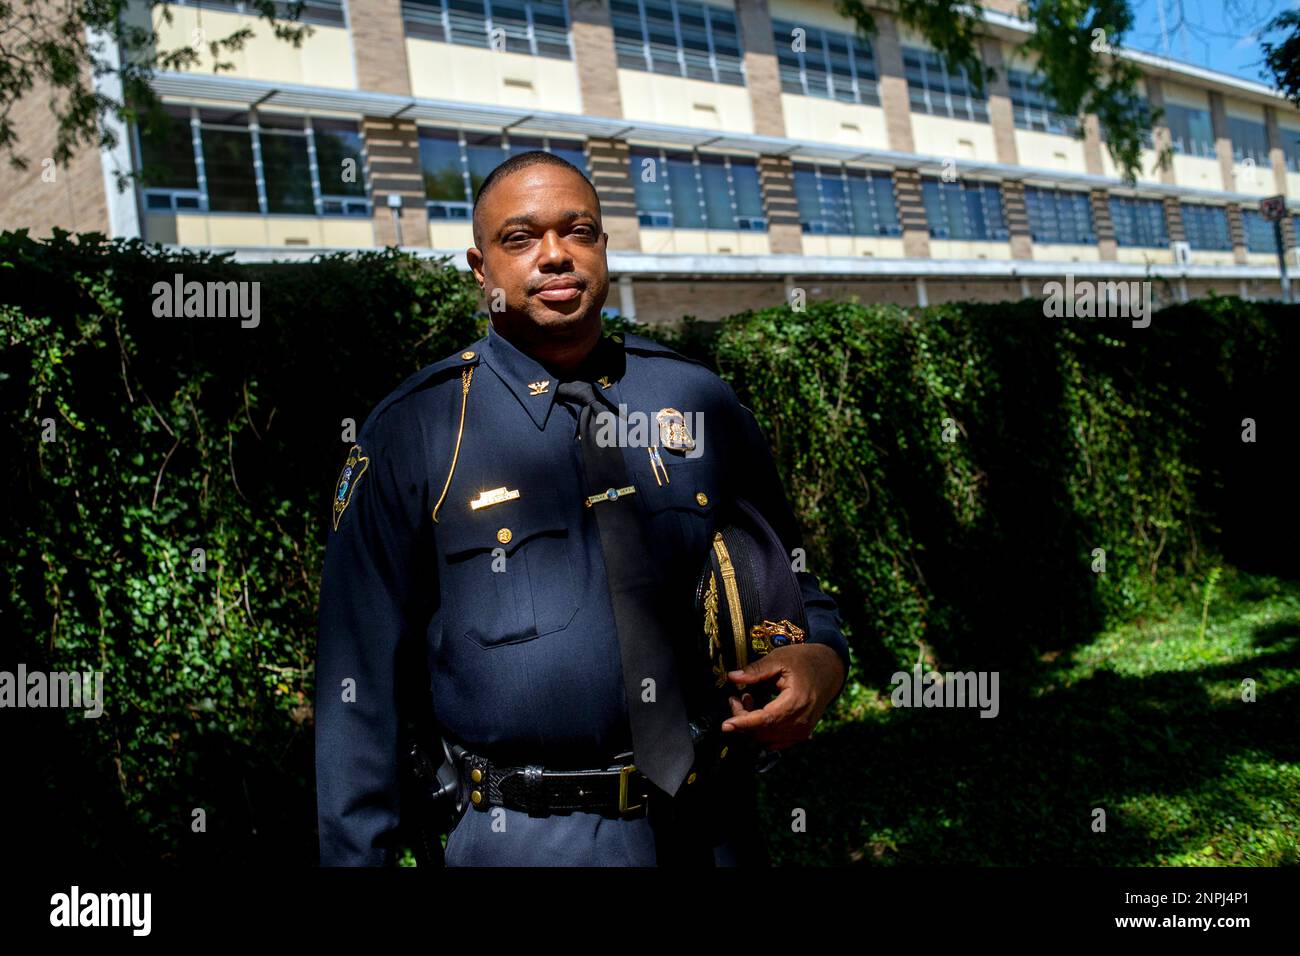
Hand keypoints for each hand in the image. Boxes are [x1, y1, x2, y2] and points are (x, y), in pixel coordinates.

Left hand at [720, 643, 846, 749]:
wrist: (830, 669)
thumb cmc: (805, 661)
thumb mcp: (779, 659)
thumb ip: (756, 670)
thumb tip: (732, 677)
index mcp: (796, 702)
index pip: (764, 720)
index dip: (743, 724)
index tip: (725, 725)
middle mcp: (801, 722)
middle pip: (763, 731)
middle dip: (743, 718)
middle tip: (738, 696)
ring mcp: (803, 731)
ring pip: (767, 738)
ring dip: (752, 725)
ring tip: (750, 699)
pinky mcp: (802, 734)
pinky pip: (776, 741)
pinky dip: (763, 731)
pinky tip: (759, 712)